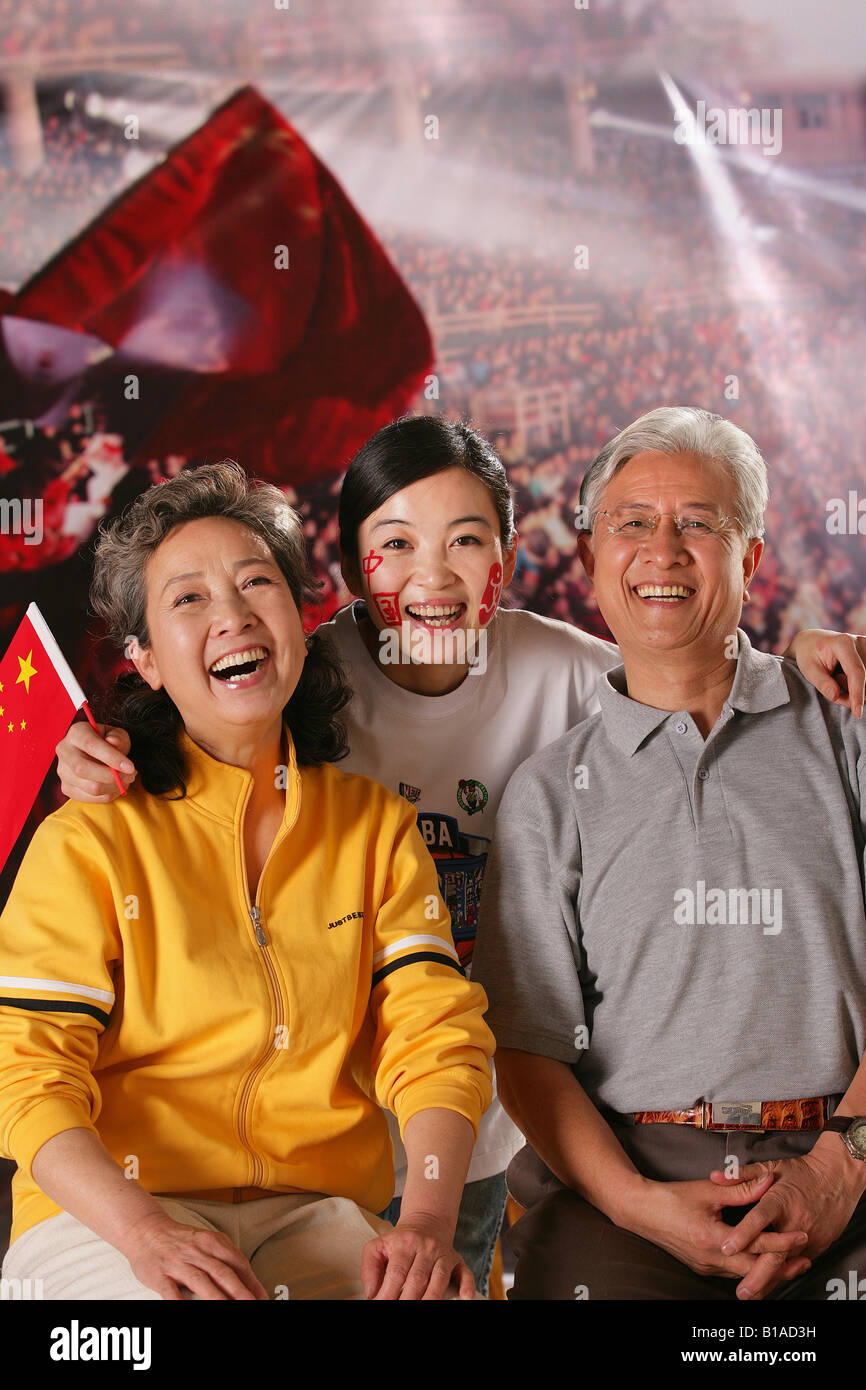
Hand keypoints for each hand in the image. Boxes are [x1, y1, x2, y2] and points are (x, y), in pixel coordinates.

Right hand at [56, 720, 134, 801]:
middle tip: (131, 775)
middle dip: (111, 776)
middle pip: (82, 769)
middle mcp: (64, 751)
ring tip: (126, 780)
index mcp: (76, 733)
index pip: (90, 745)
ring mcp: (63, 771)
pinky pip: (90, 798)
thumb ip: (118, 738)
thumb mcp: (117, 735)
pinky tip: (116, 787)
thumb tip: (113, 743)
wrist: (97, 753)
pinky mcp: (67, 788)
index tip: (130, 767)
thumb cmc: (109, 742)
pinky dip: (108, 795)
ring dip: (113, 787)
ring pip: (88, 787)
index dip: (111, 757)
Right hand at [123, 1210, 268, 1300]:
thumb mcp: (207, 1242)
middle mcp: (198, 1252)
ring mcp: (179, 1264)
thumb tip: (248, 1280)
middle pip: (224, 1273)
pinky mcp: (160, 1275)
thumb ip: (225, 1258)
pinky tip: (187, 1310)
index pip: (238, 1263)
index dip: (252, 1282)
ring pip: (202, 1282)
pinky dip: (180, 1302)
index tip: (262, 1298)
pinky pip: (171, 1292)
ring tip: (230, 1309)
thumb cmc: (181, 1241)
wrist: (146, 1230)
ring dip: (218, 1298)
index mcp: (212, 1242)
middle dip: (240, 1291)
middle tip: (253, 1304)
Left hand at [360, 1214, 475, 1299]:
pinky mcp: (457, 1260)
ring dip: (431, 1298)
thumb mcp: (379, 1246)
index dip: (388, 1293)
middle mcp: (426, 1248)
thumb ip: (369, 1268)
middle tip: (400, 1310)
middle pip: (418, 1278)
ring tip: (422, 1309)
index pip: (396, 1272)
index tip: (381, 1304)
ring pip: (439, 1279)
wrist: (427, 1221)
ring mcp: (443, 1254)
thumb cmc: (400, 1241)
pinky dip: (467, 1285)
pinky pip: (465, 1272)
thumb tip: (371, 1293)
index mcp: (404, 1244)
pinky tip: (464, 1297)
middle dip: (408, 1300)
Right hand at [628, 1171, 809, 1290]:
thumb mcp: (708, 1189)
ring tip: (790, 1262)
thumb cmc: (671, 1197)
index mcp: (712, 1238)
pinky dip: (749, 1267)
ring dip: (767, 1268)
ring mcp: (705, 1266)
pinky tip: (759, 1260)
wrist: (641, 1211)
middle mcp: (710, 1258)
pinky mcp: (701, 1267)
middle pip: (755, 1269)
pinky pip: (731, 1272)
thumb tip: (767, 1182)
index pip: (756, 1243)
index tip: (802, 1235)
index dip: (782, 1241)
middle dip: (782, 1266)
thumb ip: (741, 1188)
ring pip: (744, 1274)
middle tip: (805, 1260)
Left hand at [710, 1150, 861, 1299]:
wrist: (837, 1178)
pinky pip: (798, 1262)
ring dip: (769, 1280)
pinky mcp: (818, 1244)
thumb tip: (715, 1176)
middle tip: (742, 1291)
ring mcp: (809, 1235)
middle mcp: (795, 1221)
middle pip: (775, 1252)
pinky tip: (770, 1282)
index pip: (759, 1218)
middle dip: (757, 1275)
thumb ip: (742, 1175)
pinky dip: (784, 1272)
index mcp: (780, 1199)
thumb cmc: (802, 1172)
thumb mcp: (771, 1167)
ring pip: (786, 1264)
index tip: (727, 1246)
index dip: (743, 1233)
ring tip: (752, 1294)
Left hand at [785, 629, 865, 716]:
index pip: (857, 673)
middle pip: (864, 679)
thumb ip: (822, 683)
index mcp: (844, 643)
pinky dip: (857, 683)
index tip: (857, 712)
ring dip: (853, 688)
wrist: (812, 641)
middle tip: (831, 685)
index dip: (858, 694)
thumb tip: (835, 696)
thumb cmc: (808, 655)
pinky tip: (845, 675)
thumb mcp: (809, 670)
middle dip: (849, 692)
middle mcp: (859, 642)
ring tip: (836, 677)